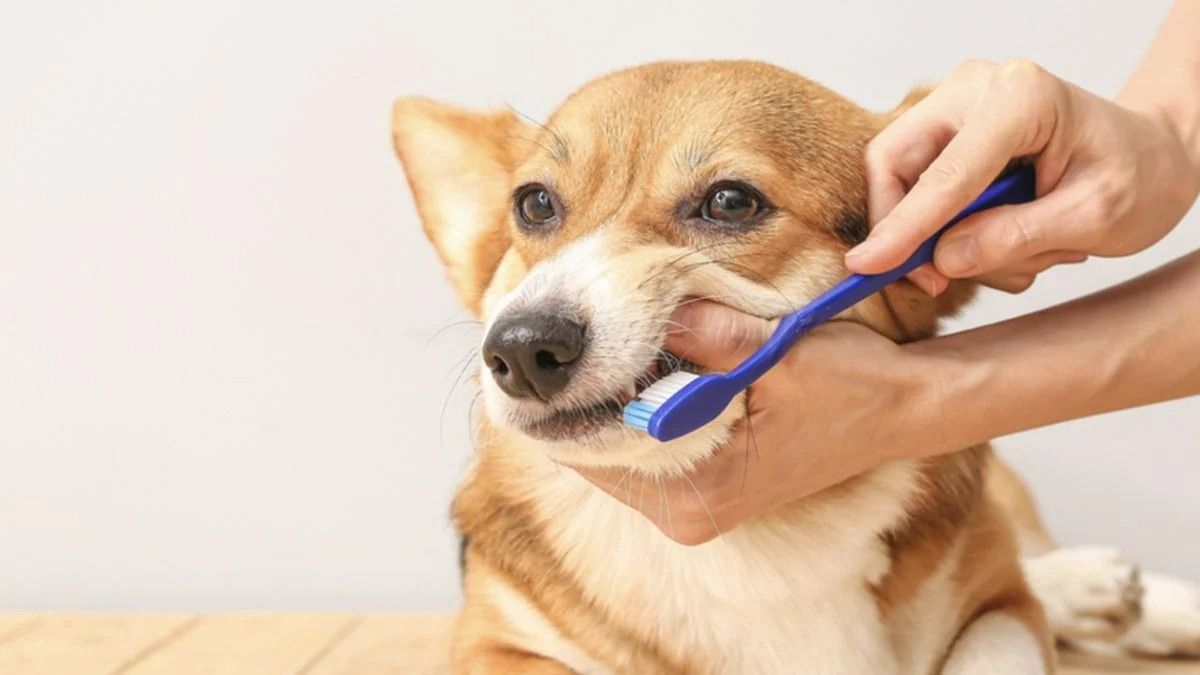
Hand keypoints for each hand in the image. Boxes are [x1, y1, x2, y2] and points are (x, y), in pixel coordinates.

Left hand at [574, 301, 940, 544]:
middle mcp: (688, 513)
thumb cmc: (851, 384)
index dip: (560, 397)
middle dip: (578, 395)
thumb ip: (705, 333)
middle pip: (593, 452)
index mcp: (699, 493)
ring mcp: (694, 507)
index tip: (539, 351)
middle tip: (560, 334)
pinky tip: (631, 366)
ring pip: (613, 449)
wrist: (901, 411)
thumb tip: (634, 307)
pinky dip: (631, 408)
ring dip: (603, 399)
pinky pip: (641, 450)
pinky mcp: (703, 491)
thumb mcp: (778, 351)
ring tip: (593, 342)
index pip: (591, 450)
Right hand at [850, 59, 1199, 294]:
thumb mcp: (1095, 219)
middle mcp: (977, 90)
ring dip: (944, 235)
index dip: (902, 227)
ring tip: (1021, 251)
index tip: (865, 266)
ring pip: (902, 182)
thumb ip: (1016, 238)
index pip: (943, 174)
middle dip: (906, 228)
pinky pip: (919, 189)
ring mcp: (957, 109)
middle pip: (893, 163)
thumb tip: (943, 259)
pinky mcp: (949, 134)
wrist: (1151, 155)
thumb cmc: (1137, 176)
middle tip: (936, 280)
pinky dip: (950, 228)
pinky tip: (1007, 235)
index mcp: (1021, 99)